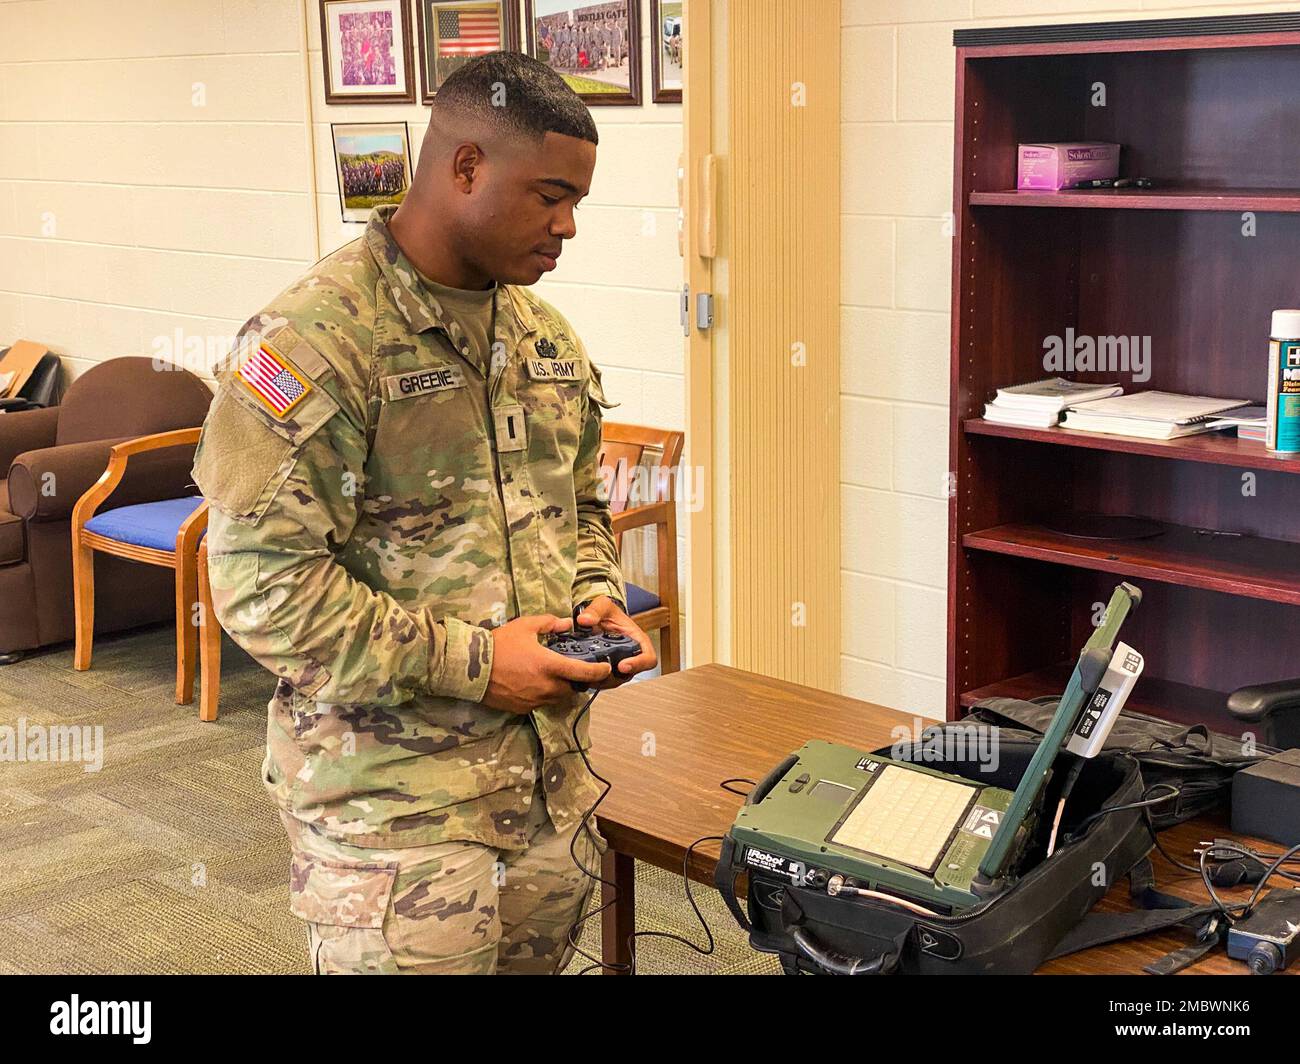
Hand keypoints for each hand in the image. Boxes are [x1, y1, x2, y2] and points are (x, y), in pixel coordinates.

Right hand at [482, 614, 610, 714]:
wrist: (469, 667)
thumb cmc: (498, 644)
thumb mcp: (525, 626)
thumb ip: (550, 624)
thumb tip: (567, 624)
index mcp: (549, 666)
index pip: (583, 673)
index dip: (599, 671)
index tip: (606, 668)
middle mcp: (546, 686)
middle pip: (573, 688)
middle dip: (577, 680)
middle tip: (573, 668)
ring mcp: (534, 700)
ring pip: (557, 697)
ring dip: (560, 687)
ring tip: (552, 674)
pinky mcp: (522, 708)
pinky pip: (541, 702)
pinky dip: (543, 694)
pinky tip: (534, 682)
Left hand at [574, 595, 656, 688]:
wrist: (599, 620)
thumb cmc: (608, 614)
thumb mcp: (603, 605)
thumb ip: (595, 610)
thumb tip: (585, 620)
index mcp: (638, 640)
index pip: (648, 658)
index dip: (638, 664)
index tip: (623, 666)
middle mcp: (632, 656)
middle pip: (629, 674)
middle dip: (613, 676)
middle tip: (597, 671)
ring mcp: (620, 666)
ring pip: (615, 681)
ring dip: (602, 679)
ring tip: (587, 671)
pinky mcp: (608, 672)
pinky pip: (603, 681)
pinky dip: (593, 679)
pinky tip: (583, 672)